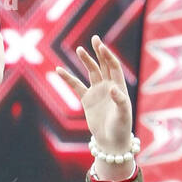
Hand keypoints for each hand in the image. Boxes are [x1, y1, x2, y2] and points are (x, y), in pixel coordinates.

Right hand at [56, 36, 131, 156]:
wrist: (111, 142)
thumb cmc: (121, 128)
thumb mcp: (123, 114)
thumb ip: (119, 100)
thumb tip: (112, 89)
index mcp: (119, 86)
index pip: (113, 66)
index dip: (108, 56)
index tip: (101, 47)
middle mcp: (108, 86)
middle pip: (103, 65)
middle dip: (98, 52)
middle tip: (94, 39)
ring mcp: (97, 92)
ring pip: (91, 72)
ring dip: (86, 60)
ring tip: (79, 49)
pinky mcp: (87, 100)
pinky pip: (76, 86)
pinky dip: (68, 78)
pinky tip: (59, 70)